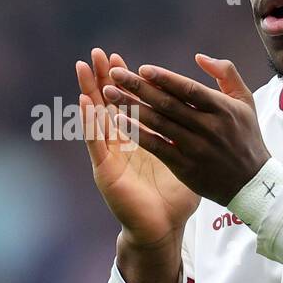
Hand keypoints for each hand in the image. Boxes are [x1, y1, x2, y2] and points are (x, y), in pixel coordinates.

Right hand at [75, 48, 200, 250]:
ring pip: (97, 118)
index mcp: (139, 140)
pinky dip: (90, 121)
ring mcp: (111, 157)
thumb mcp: (185, 159)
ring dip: (89, 92)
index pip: (128, 103)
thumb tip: (200, 116)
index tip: (120, 58)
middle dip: (102, 78)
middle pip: (107, 105)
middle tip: (97, 53)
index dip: (122, 82)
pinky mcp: (106, 171)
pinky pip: (96, 142)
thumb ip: (189, 136)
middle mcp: (121, 145)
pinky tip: (85, 103)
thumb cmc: (174, 198)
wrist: (163, 229)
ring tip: (83, 68)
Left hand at [101, 54, 271, 205]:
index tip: (142, 68)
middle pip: (167, 104)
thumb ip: (226, 73)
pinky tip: (120, 122)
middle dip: (138, 87)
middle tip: (114, 74)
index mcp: (223, 108)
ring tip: (109, 94)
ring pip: (158, 124)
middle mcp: (209, 127)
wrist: (252, 184)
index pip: (188, 89)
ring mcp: (196, 148)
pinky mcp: (185, 167)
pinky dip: (137, 133)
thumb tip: (199, 57)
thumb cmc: (246, 137)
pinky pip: (157, 147)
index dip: (165, 78)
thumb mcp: (245, 101)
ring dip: (131, 107)